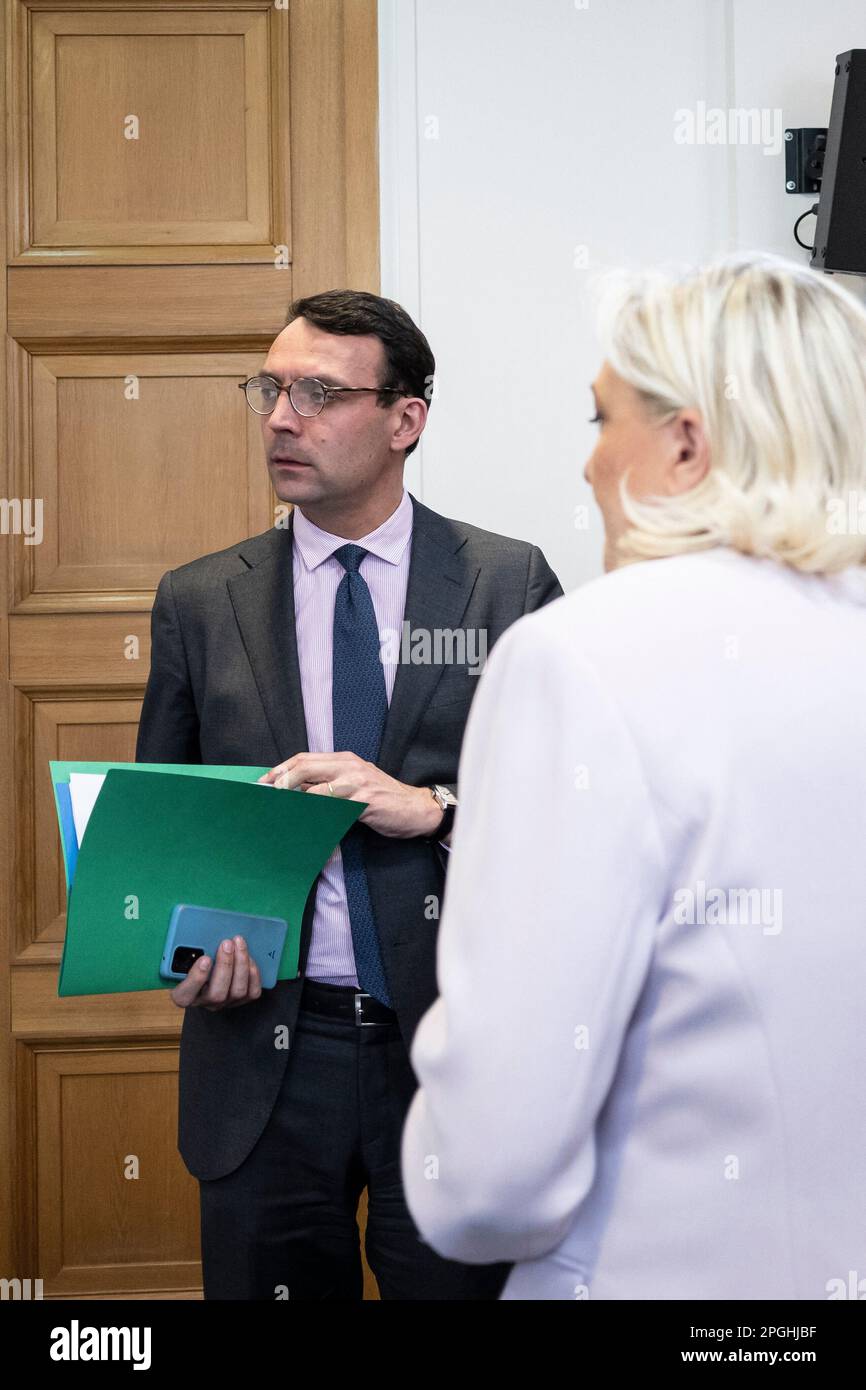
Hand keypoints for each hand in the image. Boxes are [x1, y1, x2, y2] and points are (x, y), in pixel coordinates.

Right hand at [170, 936, 262, 1010]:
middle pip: (217, 993)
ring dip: (241, 964)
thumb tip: (204, 937)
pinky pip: (252, 992)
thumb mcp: (188, 958)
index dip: (196, 978)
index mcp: (185, 994)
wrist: (211, 972)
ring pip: (237, 991)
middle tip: (227, 944)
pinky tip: (249, 958)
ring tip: (239, 944)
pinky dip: (253, 974)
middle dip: (225, 965)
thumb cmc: (196, 963)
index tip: (204, 959)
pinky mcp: (241, 1001)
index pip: (184, 995)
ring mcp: (225, 1003)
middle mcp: (205, 1002)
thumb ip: (191, 953)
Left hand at [258, 752, 443, 838]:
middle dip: (281, 781)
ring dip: (295, 799)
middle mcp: (349, 766)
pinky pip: (334, 807)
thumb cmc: (384, 798)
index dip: (281, 769)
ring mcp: (357, 783)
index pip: (304, 758)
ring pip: (316, 787)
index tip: (264, 782)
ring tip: (281, 809)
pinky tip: (306, 822)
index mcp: (345, 760)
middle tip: (266, 795)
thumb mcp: (355, 784)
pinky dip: (317, 815)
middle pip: (305, 767)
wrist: (416, 809)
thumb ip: (329, 784)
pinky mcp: (365, 801)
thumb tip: (297, 791)